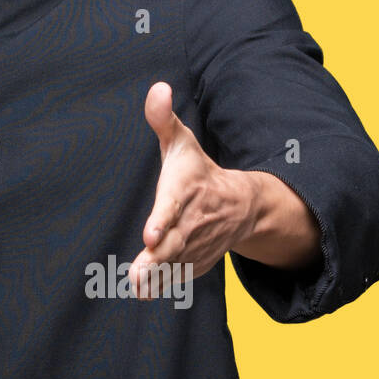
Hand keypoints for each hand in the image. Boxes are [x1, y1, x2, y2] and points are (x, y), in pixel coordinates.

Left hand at [129, 81, 258, 298]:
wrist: (241, 206)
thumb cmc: (198, 172)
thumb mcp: (181, 143)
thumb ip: (162, 118)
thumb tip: (158, 87)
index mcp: (185, 193)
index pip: (172, 208)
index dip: (162, 222)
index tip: (149, 235)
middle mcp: (192, 223)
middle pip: (173, 244)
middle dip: (157, 259)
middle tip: (137, 273)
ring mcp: (197, 246)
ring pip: (176, 265)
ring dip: (158, 277)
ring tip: (138, 286)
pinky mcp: (197, 262)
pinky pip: (181, 275)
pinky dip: (166, 284)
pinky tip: (146, 291)